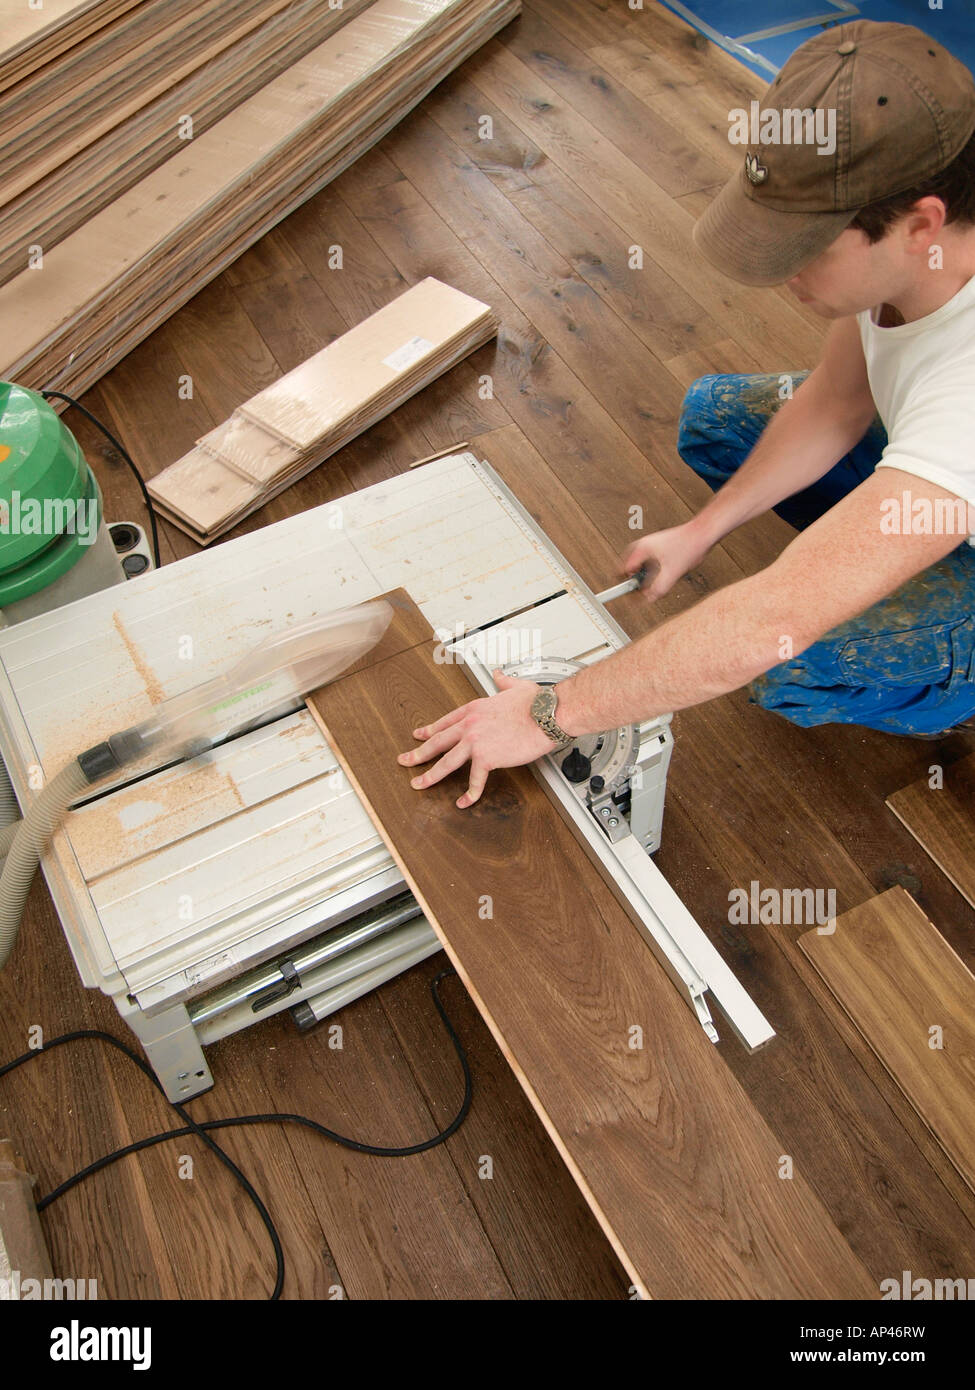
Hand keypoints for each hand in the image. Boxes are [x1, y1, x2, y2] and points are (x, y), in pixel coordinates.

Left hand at [397, 670, 555, 807]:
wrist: (547, 715)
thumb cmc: (535, 702)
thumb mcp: (515, 686)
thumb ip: (503, 682)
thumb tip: (499, 675)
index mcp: (474, 708)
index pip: (445, 722)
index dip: (429, 730)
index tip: (419, 736)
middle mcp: (470, 725)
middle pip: (437, 742)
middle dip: (418, 753)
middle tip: (405, 761)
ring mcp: (476, 742)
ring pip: (446, 762)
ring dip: (430, 775)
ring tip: (419, 784)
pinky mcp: (487, 758)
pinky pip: (475, 780)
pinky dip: (469, 793)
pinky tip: (463, 802)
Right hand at [623, 522, 711, 600]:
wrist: (702, 533)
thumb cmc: (690, 545)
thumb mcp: (673, 573)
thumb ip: (660, 588)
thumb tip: (649, 598)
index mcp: (642, 549)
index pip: (625, 569)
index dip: (627, 583)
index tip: (630, 593)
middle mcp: (644, 545)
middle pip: (629, 566)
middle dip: (633, 579)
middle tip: (637, 590)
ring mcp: (652, 545)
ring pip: (639, 564)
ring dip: (642, 575)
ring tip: (647, 584)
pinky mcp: (660, 546)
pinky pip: (648, 561)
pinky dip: (650, 570)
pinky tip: (659, 576)